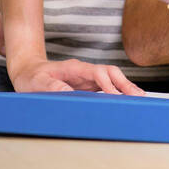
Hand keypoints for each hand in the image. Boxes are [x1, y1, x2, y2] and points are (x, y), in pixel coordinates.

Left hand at [9, 57, 143, 93]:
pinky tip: (126, 99)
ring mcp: (88, 78)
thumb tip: (71, 94)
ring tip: (139, 98)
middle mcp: (85, 71)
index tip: (115, 95)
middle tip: (138, 96)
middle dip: (124, 83)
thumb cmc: (33, 77)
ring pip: (112, 79)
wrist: (29, 71)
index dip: (107, 84)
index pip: (97, 73)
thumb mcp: (38, 82)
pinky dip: (118, 92)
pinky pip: (107, 86)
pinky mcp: (88, 85)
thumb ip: (54, 86)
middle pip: (111, 73)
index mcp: (75, 68)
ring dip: (125, 87)